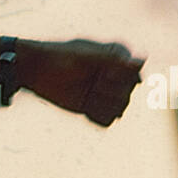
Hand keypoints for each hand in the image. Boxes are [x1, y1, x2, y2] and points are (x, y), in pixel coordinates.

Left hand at [16, 39, 144, 126]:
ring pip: (119, 109)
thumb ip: (113, 59)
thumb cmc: (59, 57)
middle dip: (109, 91)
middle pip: (127, 93)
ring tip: (87, 94)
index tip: (101, 70)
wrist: (34, 70)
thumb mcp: (85, 56)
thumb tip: (142, 61)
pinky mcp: (93, 107)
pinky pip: (106, 120)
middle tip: (91, 82)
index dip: (118, 76)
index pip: (134, 73)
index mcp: (116, 57)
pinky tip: (84, 106)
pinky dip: (95, 116)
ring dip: (102, 104)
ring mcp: (103, 92)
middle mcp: (113, 75)